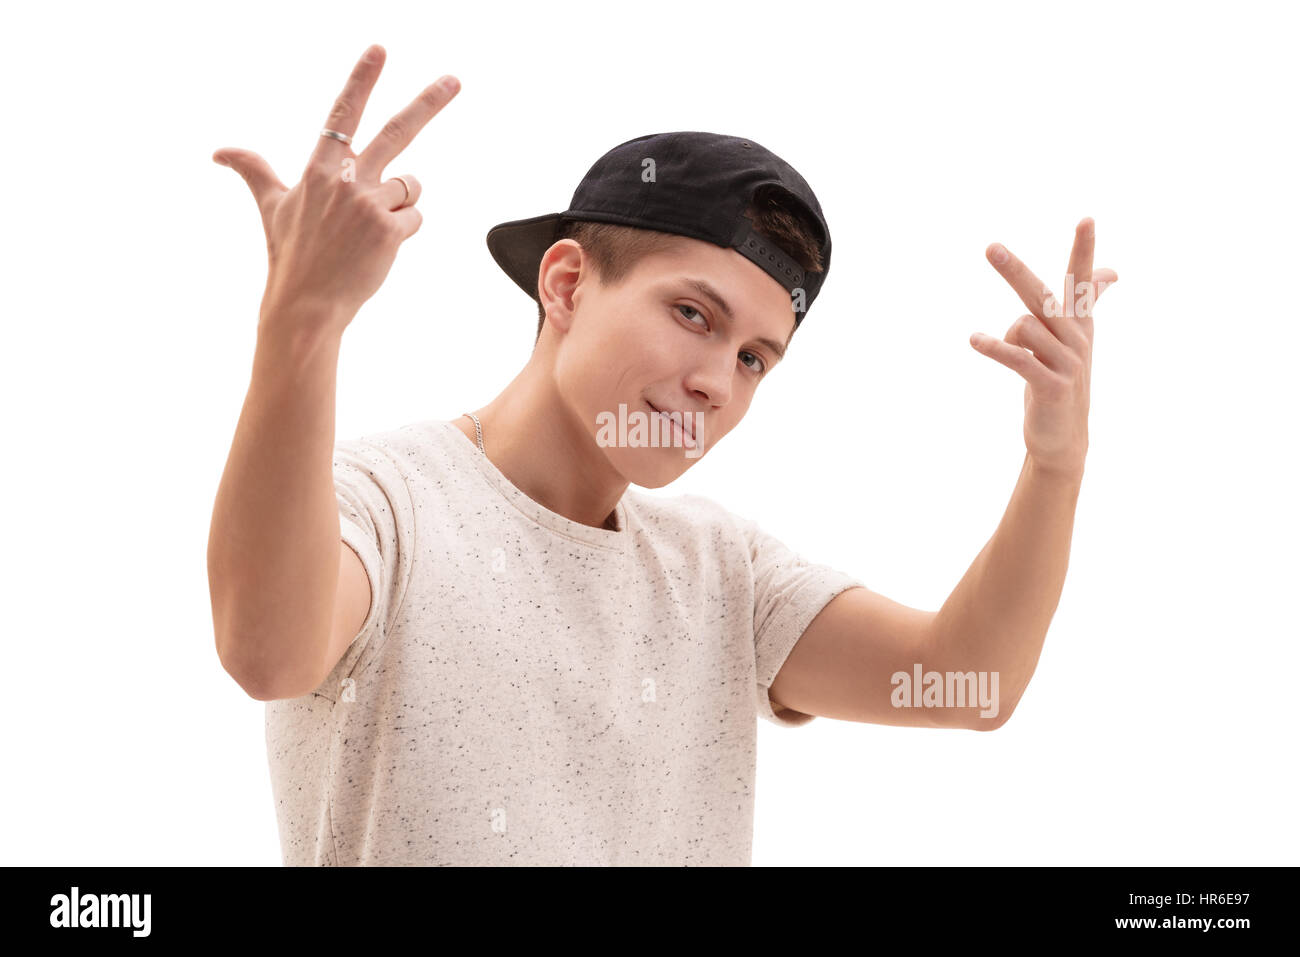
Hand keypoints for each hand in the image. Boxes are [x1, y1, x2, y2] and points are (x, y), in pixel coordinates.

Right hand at [212, 44, 459, 335]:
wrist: (306, 305)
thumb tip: (218, 151)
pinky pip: (415, 218)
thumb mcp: (271, 207)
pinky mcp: (390, 231)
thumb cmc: (290, 256)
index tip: (380, 49)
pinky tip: (378, 247)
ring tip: (367, 230)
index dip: (362, 79)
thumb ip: (253, 171)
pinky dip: (403, 230)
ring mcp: (369, 205)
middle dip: (429, 102)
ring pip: (409, 187)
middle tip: (455, 79)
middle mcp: (346, 180)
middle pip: (397, 132)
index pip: (343, 114)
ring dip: (398, 203)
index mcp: (319, 169)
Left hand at [970, 217, 1117, 478]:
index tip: (1086, 218)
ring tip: (1004, 353)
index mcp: (1078, 323)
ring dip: (1005, 338)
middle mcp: (1076, 337)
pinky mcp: (1052, 385)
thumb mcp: (1073, 339)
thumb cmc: (1060, 380)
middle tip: (990, 247)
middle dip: (1015, 272)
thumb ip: (1084, 302)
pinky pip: (1018, 357)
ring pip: (1023, 325)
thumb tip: (1111, 271)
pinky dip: (995, 348)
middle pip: (1041, 294)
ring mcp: (1067, 361)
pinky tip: (976, 340)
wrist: (1063, 436)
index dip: (1084, 250)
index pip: (1082, 279)